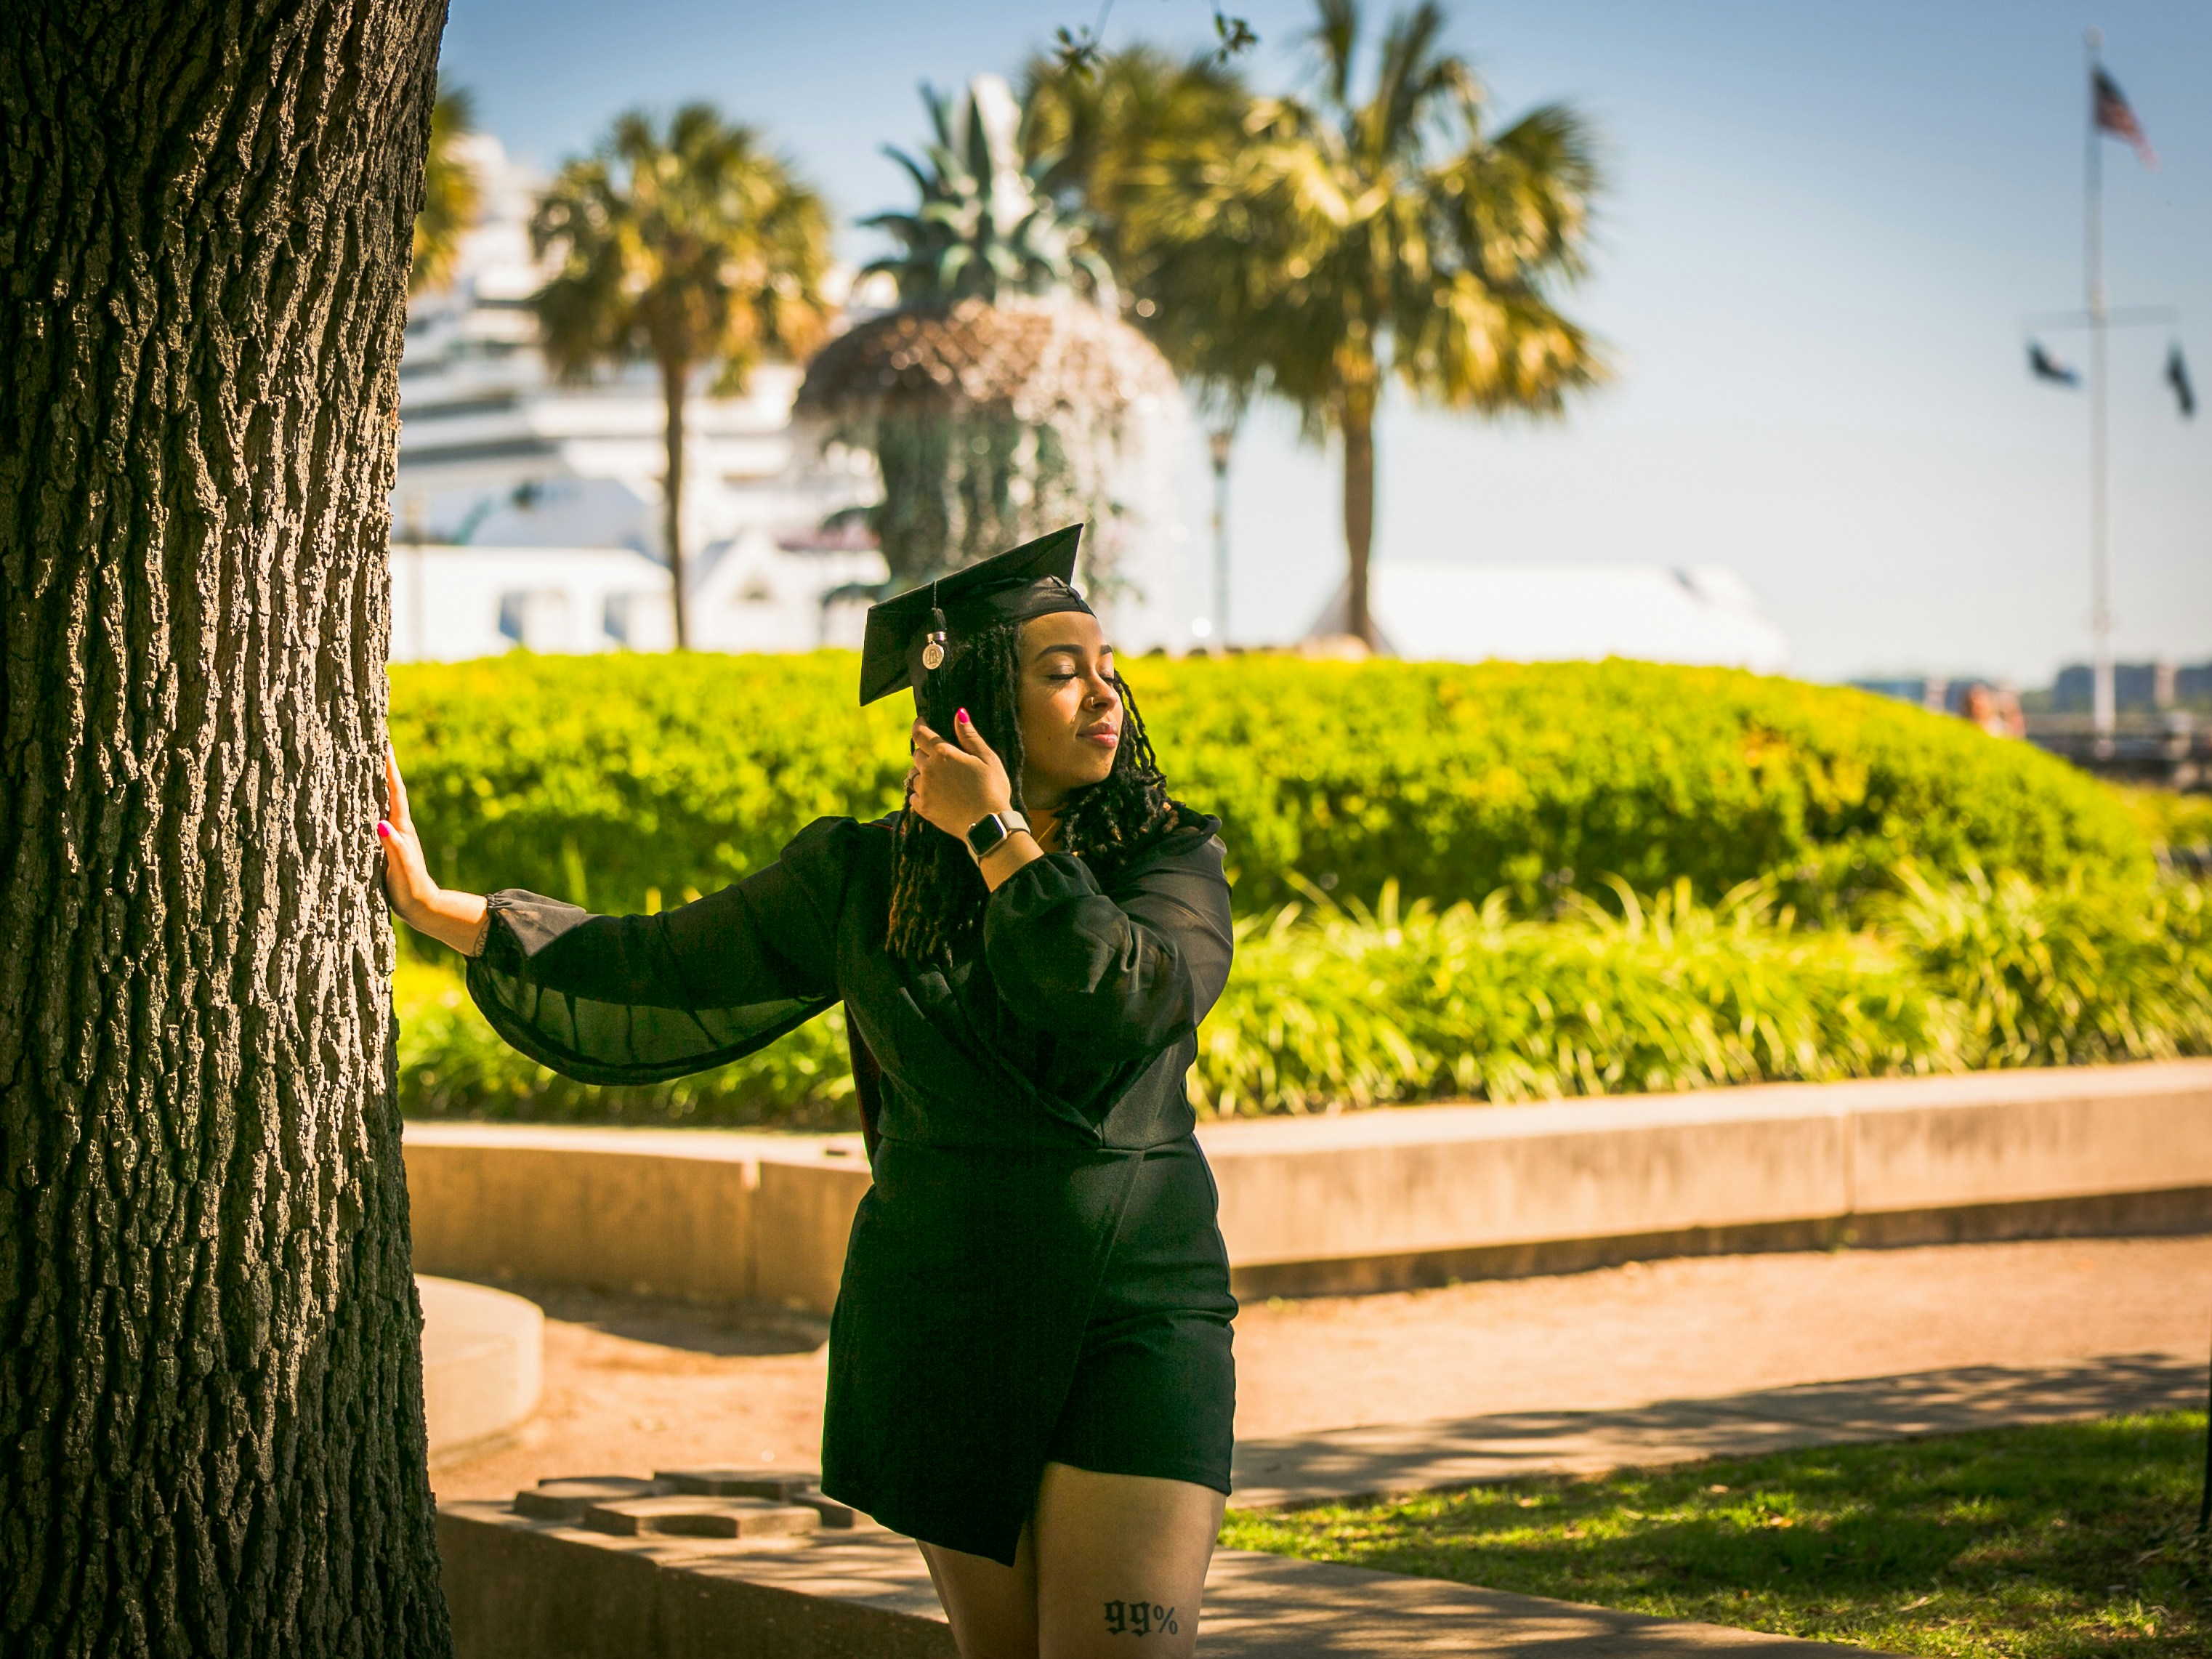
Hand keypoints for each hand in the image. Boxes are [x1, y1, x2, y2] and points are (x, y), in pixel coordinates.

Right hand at [377, 746, 437, 922]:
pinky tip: (361, 802)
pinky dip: (371, 804)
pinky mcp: (387, 847)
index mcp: (402, 829)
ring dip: (376, 783)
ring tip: (365, 763)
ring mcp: (394, 837)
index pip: (395, 793)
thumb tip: (380, 824)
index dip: (389, 770)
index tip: (385, 745)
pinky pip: (377, 817)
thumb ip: (394, 848)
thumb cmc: (411, 890)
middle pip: (390, 791)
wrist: (422, 909)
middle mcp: (399, 828)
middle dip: (382, 768)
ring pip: (383, 802)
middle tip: (375, 743)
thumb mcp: (402, 869)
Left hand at [908, 709, 1013, 842]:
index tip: (920, 722)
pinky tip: (931, 794)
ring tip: (936, 777)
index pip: (921, 734)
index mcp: (943, 754)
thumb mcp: (987, 758)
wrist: (987, 825)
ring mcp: (924, 790)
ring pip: (913, 775)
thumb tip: (959, 713)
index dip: (918, 725)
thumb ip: (970, 736)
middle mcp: (929, 770)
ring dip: (921, 773)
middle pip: (917, 754)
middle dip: (925, 751)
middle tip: (939, 756)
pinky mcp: (924, 809)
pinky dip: (919, 792)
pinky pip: (912, 796)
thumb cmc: (992, 789)